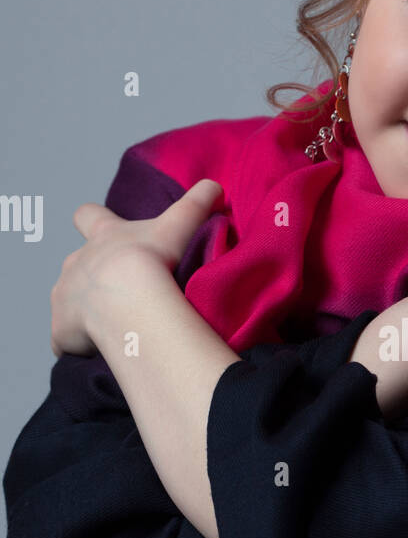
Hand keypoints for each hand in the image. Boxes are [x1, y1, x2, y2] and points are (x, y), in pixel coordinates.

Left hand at [50, 179, 223, 357]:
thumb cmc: (152, 258)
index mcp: (102, 236)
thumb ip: (196, 203)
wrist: (128, 298)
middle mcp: (75, 262)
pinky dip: (77, 345)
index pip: (87, 216)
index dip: (91, 219)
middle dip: (92, 277)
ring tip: (116, 327)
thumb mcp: (179, 225)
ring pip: (69, 302)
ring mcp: (64, 296)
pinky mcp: (61, 329)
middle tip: (121, 292)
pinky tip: (100, 351)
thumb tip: (217, 185)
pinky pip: (64, 340)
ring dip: (86, 312)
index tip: (98, 227)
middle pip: (76, 264)